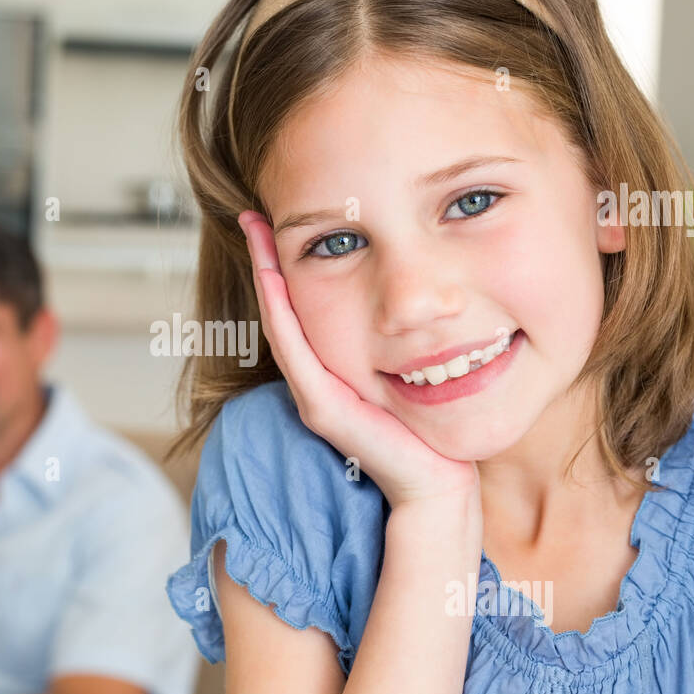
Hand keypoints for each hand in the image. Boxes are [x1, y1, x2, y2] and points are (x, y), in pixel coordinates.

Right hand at [238, 210, 478, 509]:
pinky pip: (294, 347)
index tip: (279, 219)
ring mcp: (314, 393)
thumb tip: (424, 297)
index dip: (285, 264)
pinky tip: (272, 272)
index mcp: (333, 371)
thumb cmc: (434, 430)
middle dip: (266, 258)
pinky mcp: (322, 407)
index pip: (300, 308)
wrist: (440, 480)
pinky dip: (279, 307)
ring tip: (254, 230)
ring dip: (265, 273)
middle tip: (253, 213)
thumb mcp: (416, 371)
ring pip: (280, 321)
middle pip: (282, 309)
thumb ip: (405, 343)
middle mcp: (315, 380)